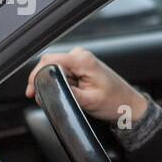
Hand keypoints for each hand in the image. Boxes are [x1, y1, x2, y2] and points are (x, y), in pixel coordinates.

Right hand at [26, 48, 147, 125]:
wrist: (129, 105)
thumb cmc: (115, 102)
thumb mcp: (88, 101)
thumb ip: (66, 92)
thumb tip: (48, 89)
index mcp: (83, 60)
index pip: (49, 60)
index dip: (36, 75)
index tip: (32, 90)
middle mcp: (81, 56)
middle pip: (49, 63)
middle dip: (41, 80)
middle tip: (40, 97)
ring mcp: (81, 60)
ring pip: (54, 68)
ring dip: (51, 83)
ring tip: (62, 97)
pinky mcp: (81, 67)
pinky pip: (62, 72)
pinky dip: (59, 83)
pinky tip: (65, 93)